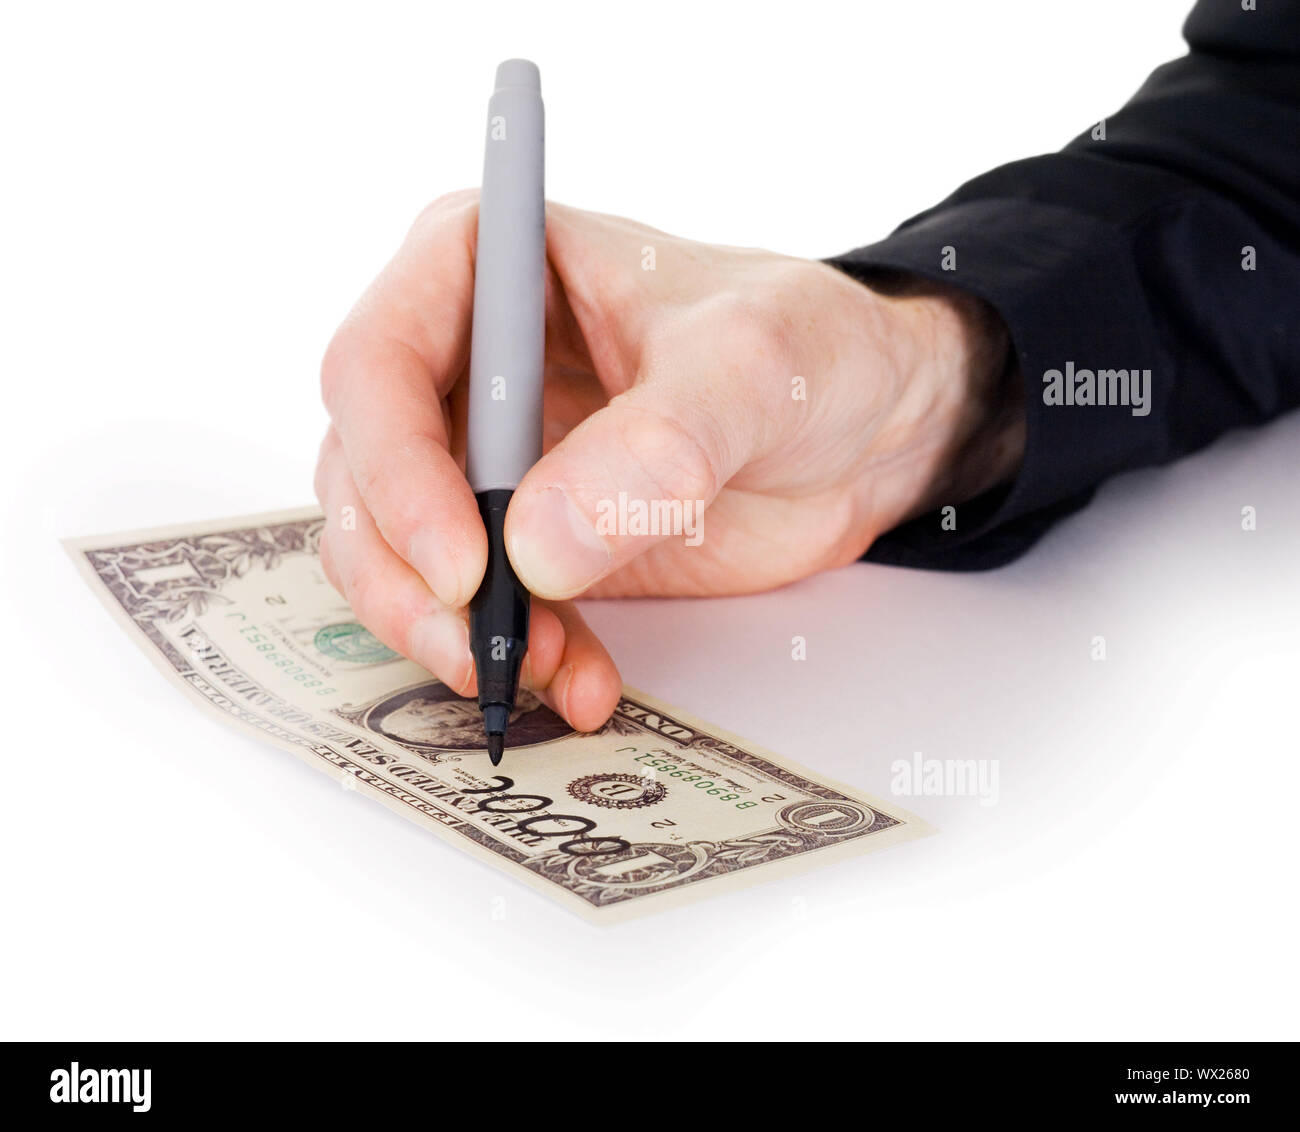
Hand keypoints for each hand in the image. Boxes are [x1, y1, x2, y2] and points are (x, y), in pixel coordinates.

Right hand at [315, 193, 1023, 729]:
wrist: (867, 427)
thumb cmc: (810, 350)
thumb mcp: (751, 369)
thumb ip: (655, 445)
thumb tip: (536, 543)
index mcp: (487, 266)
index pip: (377, 363)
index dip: (397, 470)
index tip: (463, 563)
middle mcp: (464, 361)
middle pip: (364, 474)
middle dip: (408, 575)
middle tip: (479, 648)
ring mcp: (489, 453)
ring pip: (399, 552)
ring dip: (452, 628)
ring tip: (539, 669)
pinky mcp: (526, 532)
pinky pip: (480, 604)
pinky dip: (516, 650)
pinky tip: (579, 680)